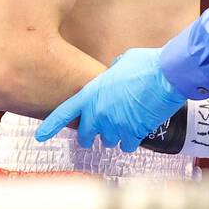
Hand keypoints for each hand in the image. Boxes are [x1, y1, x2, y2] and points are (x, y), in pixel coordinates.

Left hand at [36, 47, 187, 150]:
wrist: (167, 75)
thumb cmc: (147, 64)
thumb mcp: (121, 62)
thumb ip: (110, 74)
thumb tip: (113, 76)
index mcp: (91, 93)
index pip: (64, 113)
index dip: (50, 126)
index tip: (40, 136)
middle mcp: (99, 112)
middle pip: (86, 135)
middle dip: (90, 136)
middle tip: (96, 134)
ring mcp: (116, 125)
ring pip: (108, 141)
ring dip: (115, 136)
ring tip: (126, 125)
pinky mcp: (133, 133)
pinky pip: (127, 146)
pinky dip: (131, 141)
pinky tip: (137, 132)